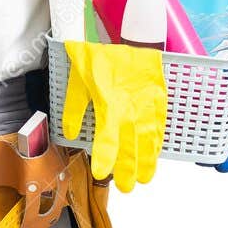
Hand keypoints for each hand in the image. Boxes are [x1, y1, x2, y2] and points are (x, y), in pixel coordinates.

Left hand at [62, 41, 167, 192]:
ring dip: (147, 161)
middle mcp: (130, 109)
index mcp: (109, 105)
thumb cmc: (100, 59)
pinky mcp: (158, 100)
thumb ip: (73, 108)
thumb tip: (68, 132)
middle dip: (128, 169)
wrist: (130, 39)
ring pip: (148, 140)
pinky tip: (156, 154)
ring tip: (144, 179)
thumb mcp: (78, 80)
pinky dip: (158, 142)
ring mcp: (147, 106)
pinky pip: (159, 125)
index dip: (105, 158)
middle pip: (130, 146)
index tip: (101, 173)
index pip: (107, 139)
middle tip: (126, 187)